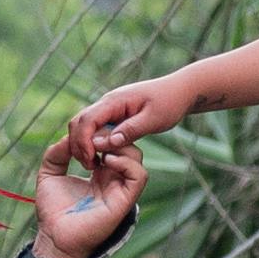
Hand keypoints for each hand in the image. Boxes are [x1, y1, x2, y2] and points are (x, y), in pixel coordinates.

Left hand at [36, 130, 141, 257]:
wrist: (53, 237)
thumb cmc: (52, 211)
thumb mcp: (50, 173)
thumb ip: (58, 152)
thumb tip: (70, 135)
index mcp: (99, 172)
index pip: (111, 143)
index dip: (101, 131)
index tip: (85, 131)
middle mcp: (112, 179)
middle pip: (126, 145)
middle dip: (111, 134)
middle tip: (92, 137)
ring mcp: (120, 189)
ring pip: (137, 157)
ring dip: (119, 146)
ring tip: (98, 148)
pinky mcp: (124, 201)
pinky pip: (139, 176)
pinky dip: (127, 163)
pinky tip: (105, 162)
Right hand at [65, 72, 195, 158]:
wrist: (180, 91)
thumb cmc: (169, 103)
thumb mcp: (154, 119)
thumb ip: (130, 131)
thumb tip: (106, 144)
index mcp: (114, 101)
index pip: (87, 120)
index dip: (83, 141)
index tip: (90, 161)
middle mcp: (107, 103)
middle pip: (79, 122)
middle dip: (78, 144)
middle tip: (89, 167)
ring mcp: (109, 109)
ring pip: (84, 126)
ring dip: (84, 144)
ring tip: (94, 165)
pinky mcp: (113, 116)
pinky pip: (96, 129)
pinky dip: (93, 143)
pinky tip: (102, 157)